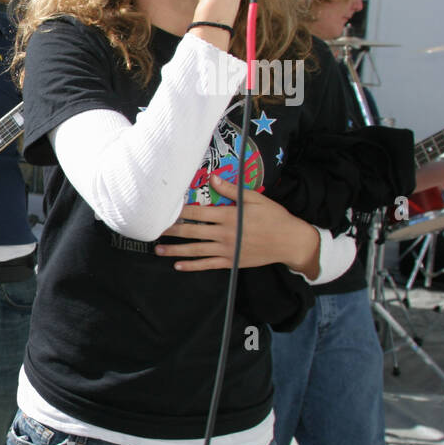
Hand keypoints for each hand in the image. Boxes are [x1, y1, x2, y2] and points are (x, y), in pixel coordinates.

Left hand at [155, 176, 318, 274]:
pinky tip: (178, 266)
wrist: (290, 241)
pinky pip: (207, 265)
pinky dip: (192, 266)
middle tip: (153, 231)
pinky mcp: (231, 261)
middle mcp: (225, 233)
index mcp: (229, 216)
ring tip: (158, 250)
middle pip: (192, 232)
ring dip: (175, 251)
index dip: (179, 212)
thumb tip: (213, 178)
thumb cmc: (274, 217)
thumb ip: (232, 190)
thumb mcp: (255, 199)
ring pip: (195, 250)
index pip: (198, 213)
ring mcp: (227, 249)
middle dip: (171, 231)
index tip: (164, 211)